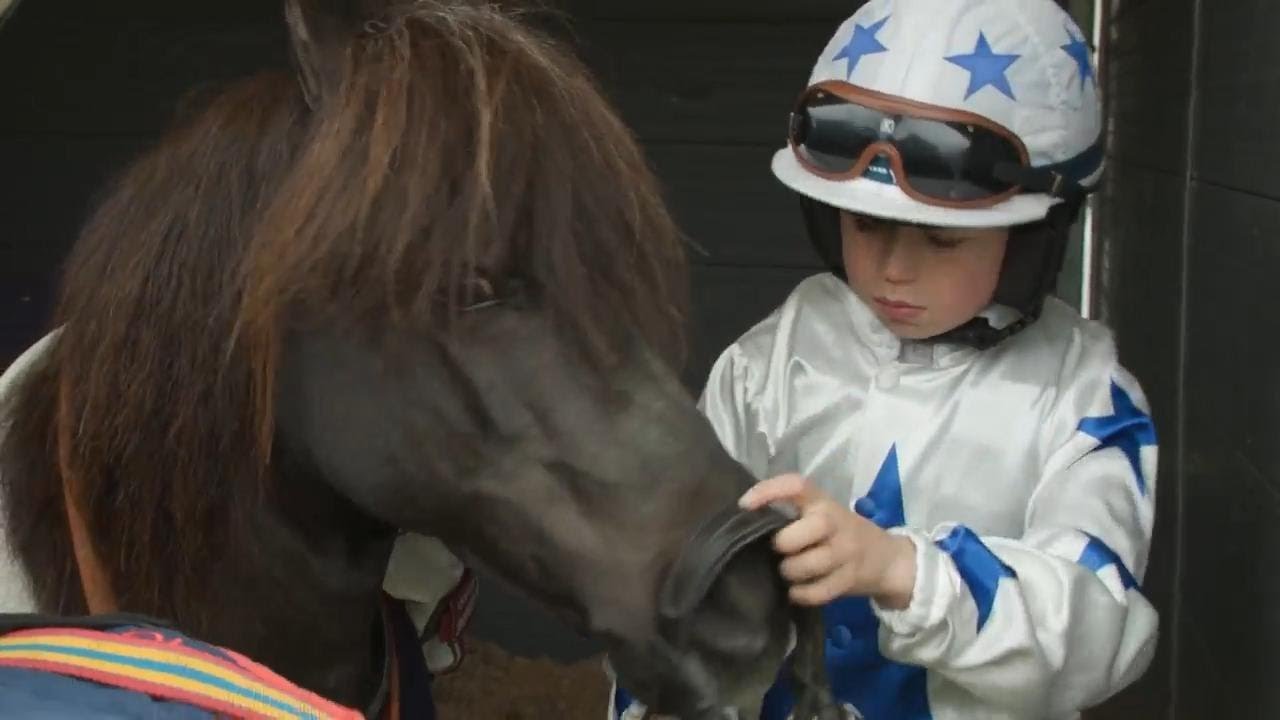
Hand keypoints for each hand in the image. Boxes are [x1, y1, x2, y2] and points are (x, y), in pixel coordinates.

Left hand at [738, 473, 916, 608]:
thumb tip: (746, 522)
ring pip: (810, 563)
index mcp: (823, 502)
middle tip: (778, 551)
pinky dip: (802, 594)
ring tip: (786, 573)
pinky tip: (796, 592)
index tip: (744, 505)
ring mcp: (846, 551)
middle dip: (784, 543)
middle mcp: (836, 522)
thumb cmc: (840, 533)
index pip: (797, 485)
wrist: (887, 559)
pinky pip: (819, 591)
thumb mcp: (822, 514)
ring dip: (790, 572)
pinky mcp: (850, 579)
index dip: (768, 491)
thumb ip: (793, 514)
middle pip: (810, 527)